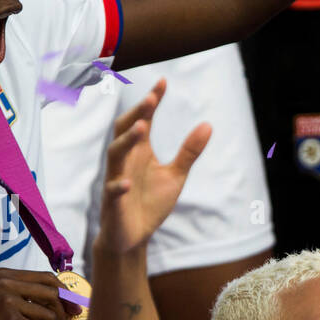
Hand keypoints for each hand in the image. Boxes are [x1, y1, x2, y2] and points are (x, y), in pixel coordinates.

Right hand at [0, 267, 70, 319]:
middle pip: (54, 295)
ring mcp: (7, 302)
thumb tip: (74, 306)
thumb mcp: (2, 302)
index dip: (65, 295)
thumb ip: (31, 298)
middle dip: (62, 317)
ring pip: (51, 317)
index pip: (48, 278)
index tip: (73, 311)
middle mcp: (6, 284)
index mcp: (5, 275)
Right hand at [95, 80, 211, 255]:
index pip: (144, 119)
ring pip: (115, 154)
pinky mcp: (113, 203)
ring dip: (127, 140)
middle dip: (137, 113)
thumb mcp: (175, 176)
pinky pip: (112, 191)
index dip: (152, 101)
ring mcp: (116, 179)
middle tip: (152, 99)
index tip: (163, 81)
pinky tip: (126, 183)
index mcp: (140, 151)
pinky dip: (118, 186)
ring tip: (142, 126)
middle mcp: (125, 160)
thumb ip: (189, 151)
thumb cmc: (150, 203)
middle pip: (125, 130)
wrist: (132, 237)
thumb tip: (208, 124)